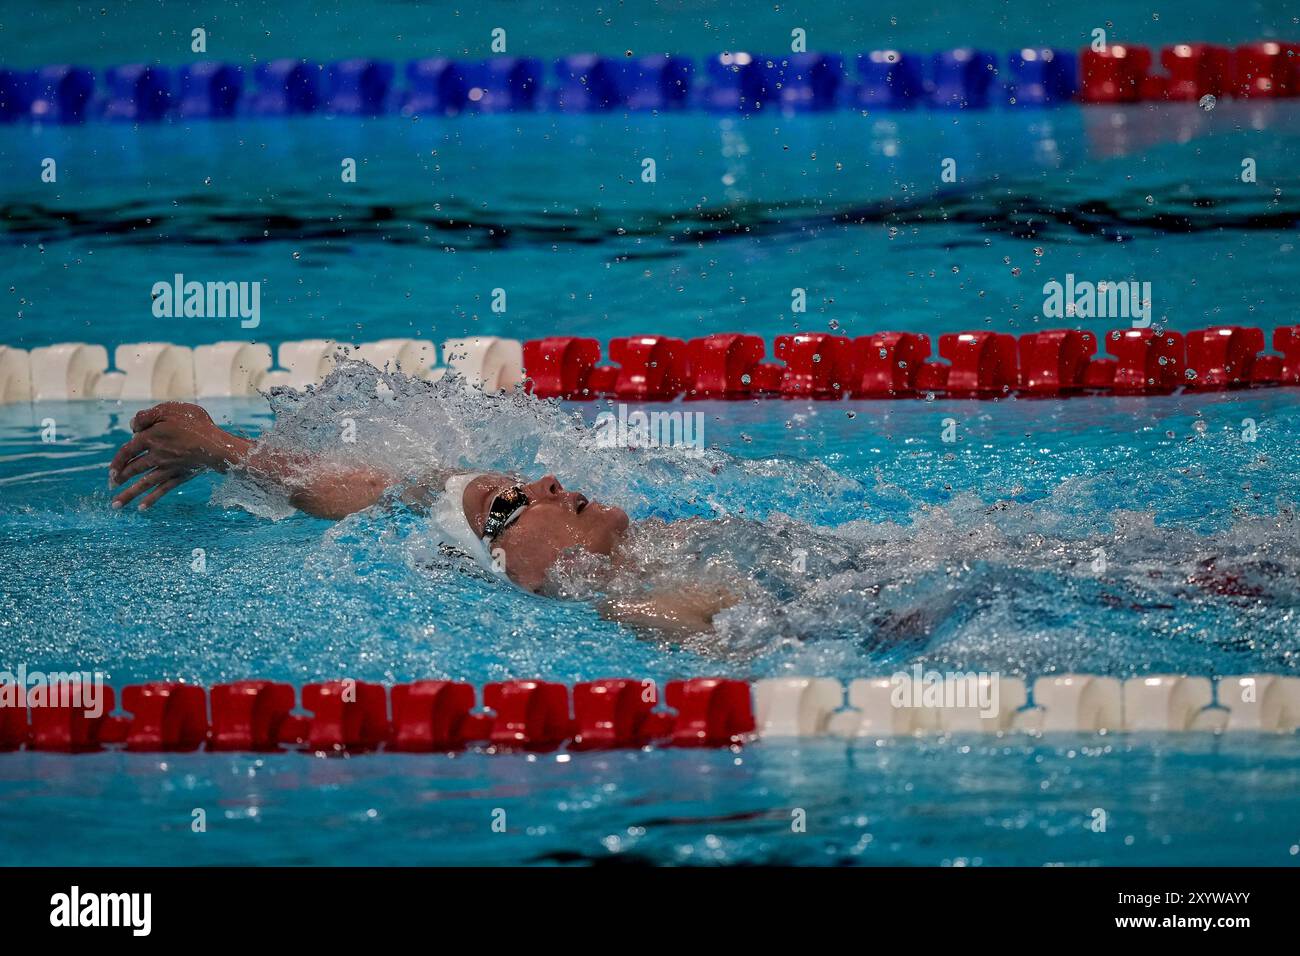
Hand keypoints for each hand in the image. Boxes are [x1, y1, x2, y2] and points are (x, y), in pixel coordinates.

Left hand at [108, 402, 245, 510]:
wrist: (217, 445)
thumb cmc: (195, 424)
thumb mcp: (169, 410)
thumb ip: (147, 416)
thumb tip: (132, 427)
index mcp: (150, 438)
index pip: (127, 451)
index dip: (117, 461)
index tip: (111, 471)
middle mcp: (156, 456)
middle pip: (133, 469)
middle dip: (120, 478)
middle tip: (111, 486)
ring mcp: (168, 468)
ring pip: (144, 483)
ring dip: (128, 494)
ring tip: (115, 506)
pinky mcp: (181, 476)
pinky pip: (163, 490)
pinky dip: (151, 499)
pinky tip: (142, 508)